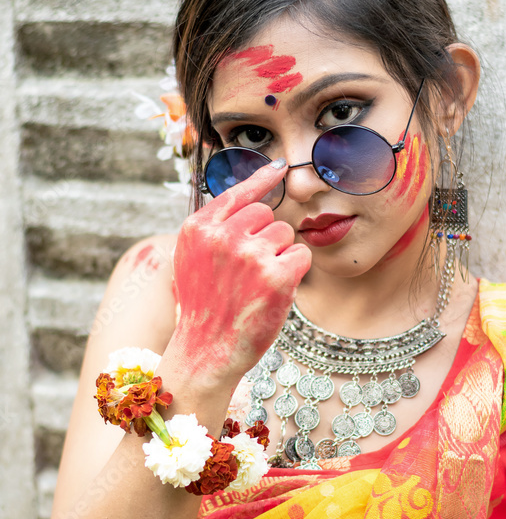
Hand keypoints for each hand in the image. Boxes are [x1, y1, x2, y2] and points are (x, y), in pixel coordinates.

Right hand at [166, 160, 310, 383]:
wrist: (207, 351)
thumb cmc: (204, 307)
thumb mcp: (191, 259)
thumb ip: (214, 228)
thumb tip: (248, 197)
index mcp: (198, 229)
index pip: (236, 193)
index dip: (261, 179)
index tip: (280, 167)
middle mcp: (223, 236)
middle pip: (266, 214)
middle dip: (266, 237)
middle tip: (251, 271)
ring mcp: (250, 255)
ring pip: (285, 234)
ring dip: (280, 255)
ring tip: (258, 284)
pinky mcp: (277, 275)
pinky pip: (301, 254)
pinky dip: (295, 270)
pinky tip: (276, 290)